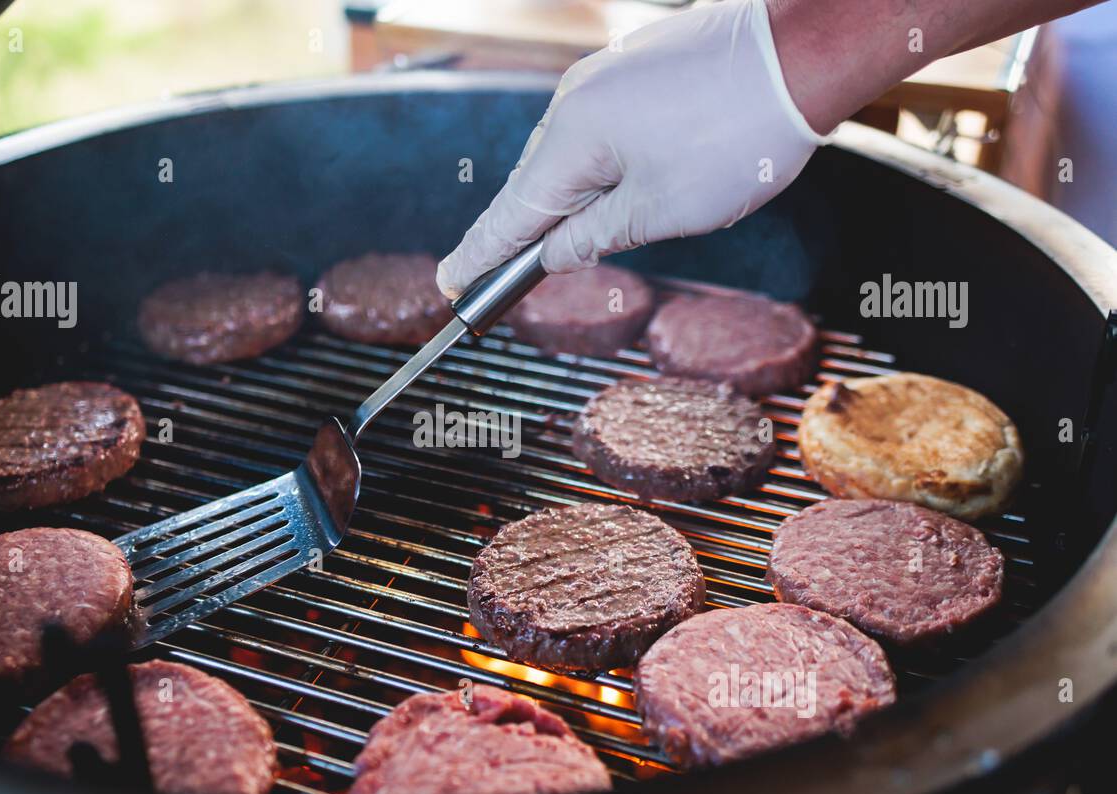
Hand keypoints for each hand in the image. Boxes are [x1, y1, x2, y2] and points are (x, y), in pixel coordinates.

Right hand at [436, 0, 826, 298]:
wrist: (800, 53)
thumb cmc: (739, 135)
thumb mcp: (661, 210)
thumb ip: (596, 237)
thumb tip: (554, 253)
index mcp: (572, 140)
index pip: (508, 215)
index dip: (478, 256)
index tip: (450, 283)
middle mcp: (575, 101)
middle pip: (534, 184)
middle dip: (525, 233)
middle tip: (505, 279)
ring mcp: (605, 77)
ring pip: (570, 156)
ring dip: (570, 200)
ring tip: (582, 239)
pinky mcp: (634, 68)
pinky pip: (598, 128)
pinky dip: (598, 166)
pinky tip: (622, 187)